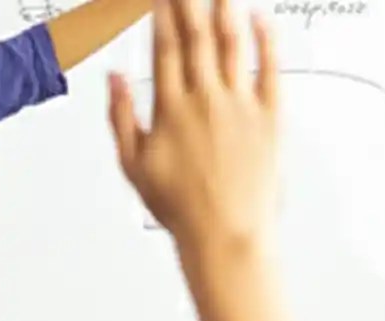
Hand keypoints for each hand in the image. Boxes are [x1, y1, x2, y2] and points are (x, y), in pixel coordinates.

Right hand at [108, 0, 277, 264]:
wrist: (225, 234)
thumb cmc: (180, 207)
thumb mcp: (133, 165)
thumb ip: (121, 116)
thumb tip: (114, 78)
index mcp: (170, 110)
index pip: (164, 47)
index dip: (162, 15)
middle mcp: (205, 100)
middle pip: (197, 35)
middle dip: (190, 1)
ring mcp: (240, 105)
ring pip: (232, 42)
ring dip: (225, 8)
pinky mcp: (270, 116)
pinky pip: (270, 67)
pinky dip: (266, 38)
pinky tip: (261, 18)